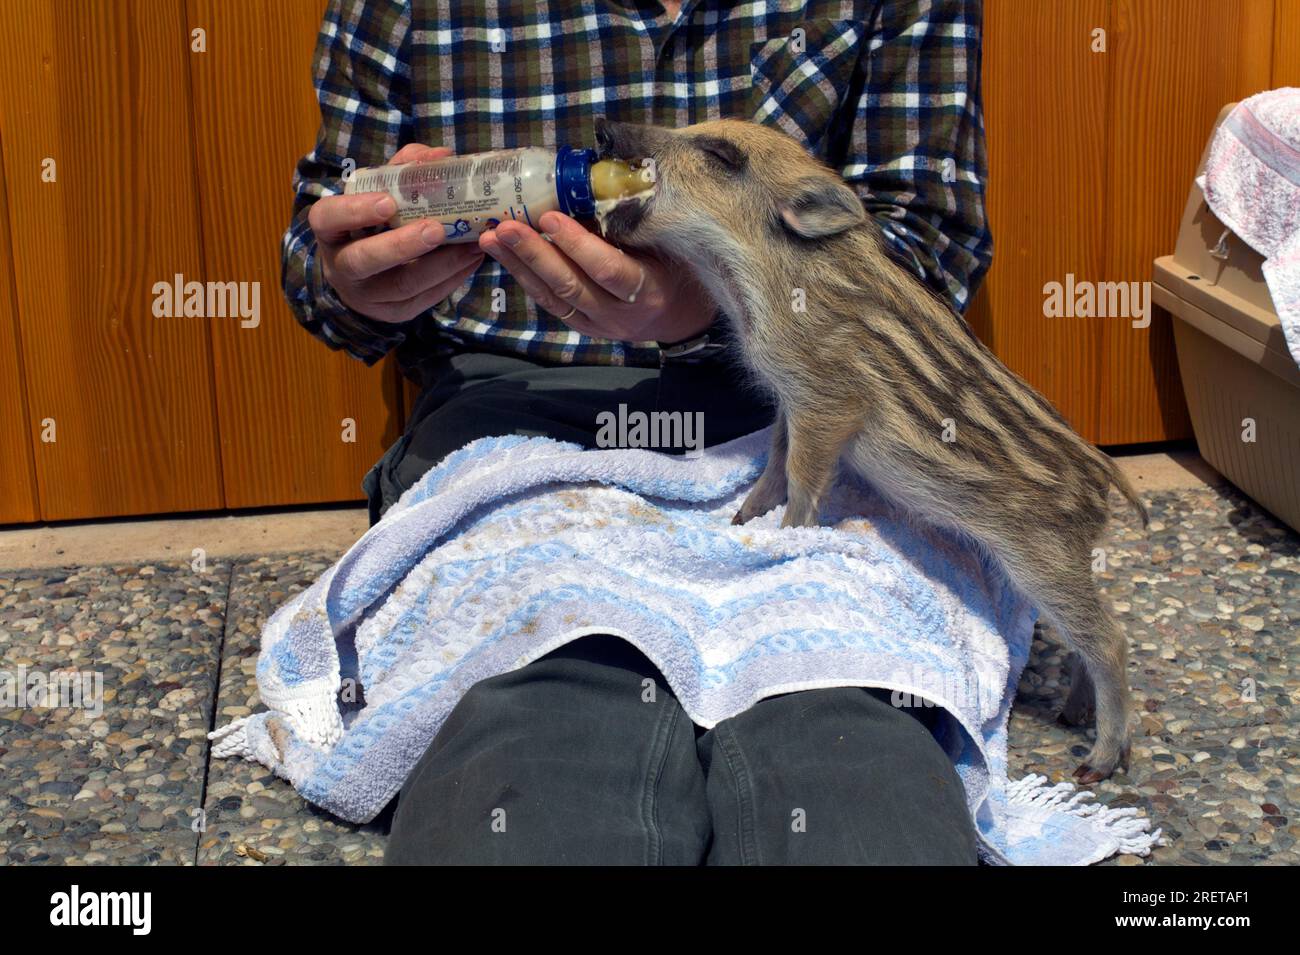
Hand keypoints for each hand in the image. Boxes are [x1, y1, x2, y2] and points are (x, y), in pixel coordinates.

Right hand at [308, 143, 484, 323]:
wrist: (365, 277)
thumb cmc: (373, 224)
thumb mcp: (378, 194)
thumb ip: (403, 171)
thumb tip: (442, 155)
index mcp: (330, 230)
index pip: (328, 218)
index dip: (355, 211)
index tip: (388, 202)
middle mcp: (342, 266)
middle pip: (365, 260)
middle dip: (403, 245)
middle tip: (437, 229)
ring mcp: (367, 296)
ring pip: (403, 285)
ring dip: (442, 264)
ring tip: (471, 244)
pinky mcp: (395, 312)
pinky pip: (425, 299)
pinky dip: (453, 278)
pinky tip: (472, 260)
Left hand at [478, 211, 715, 342]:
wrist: (681, 317)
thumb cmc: (677, 269)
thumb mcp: (665, 247)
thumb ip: (631, 226)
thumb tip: (587, 187)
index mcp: (647, 291)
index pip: (607, 269)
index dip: (577, 245)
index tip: (550, 217)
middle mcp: (618, 314)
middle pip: (570, 285)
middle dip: (534, 254)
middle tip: (504, 226)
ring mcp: (598, 324)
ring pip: (553, 297)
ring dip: (519, 266)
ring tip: (490, 238)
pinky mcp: (583, 327)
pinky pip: (550, 303)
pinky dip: (526, 278)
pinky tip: (505, 256)